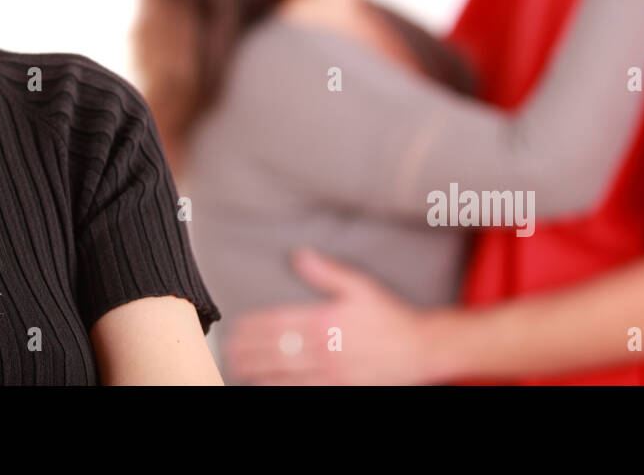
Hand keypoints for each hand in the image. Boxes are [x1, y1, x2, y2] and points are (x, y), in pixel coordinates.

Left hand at [223, 247, 448, 384]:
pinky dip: (279, 387)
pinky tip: (265, 385)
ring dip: (256, 369)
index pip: (277, 324)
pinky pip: (300, 390)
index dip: (253, 326)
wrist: (418, 350)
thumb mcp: (360, 286)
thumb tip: (300, 254)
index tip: (235, 325)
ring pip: (282, 372)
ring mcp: (328, 372)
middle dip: (247, 349)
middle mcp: (321, 348)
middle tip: (225, 348)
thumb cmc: (389, 317)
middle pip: (274, 350)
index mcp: (324, 321)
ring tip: (235, 366)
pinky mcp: (337, 386)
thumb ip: (327, 272)